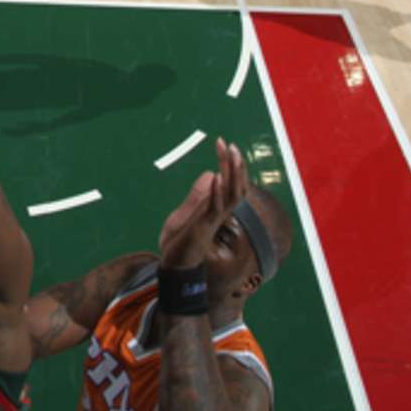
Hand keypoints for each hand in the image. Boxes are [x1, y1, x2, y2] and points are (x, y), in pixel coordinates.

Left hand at [158, 139, 246, 269]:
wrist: (174, 266)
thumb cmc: (180, 242)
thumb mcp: (186, 212)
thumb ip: (197, 195)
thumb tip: (208, 174)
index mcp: (216, 208)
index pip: (229, 183)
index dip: (229, 164)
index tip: (224, 143)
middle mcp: (219, 213)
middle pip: (235, 186)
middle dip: (234, 164)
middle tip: (231, 144)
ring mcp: (213, 220)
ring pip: (229, 194)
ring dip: (230, 173)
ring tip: (230, 154)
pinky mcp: (203, 227)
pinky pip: (213, 208)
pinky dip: (215, 192)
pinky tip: (215, 176)